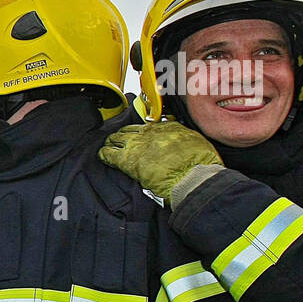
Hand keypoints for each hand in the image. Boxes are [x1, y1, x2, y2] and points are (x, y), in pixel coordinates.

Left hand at [98, 120, 223, 203]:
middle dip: (123, 134)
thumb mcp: (196, 143)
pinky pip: (110, 154)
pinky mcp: (128, 160)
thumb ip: (185, 140)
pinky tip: (102, 155)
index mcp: (168, 127)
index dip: (142, 131)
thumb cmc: (200, 163)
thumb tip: (183, 143)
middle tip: (118, 139)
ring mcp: (137, 144)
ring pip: (117, 138)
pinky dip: (104, 154)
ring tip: (108, 145)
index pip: (149, 125)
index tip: (140, 135)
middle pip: (130, 129)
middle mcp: (150, 132)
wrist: (193, 175)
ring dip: (112, 142)